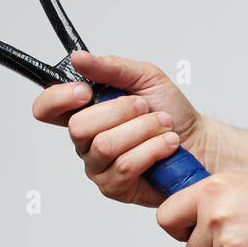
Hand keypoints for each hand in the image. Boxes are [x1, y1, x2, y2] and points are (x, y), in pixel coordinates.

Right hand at [31, 50, 216, 207]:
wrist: (200, 142)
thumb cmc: (172, 112)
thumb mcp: (145, 78)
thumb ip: (111, 67)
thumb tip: (78, 58)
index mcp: (85, 111)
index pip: (47, 108)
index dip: (58, 99)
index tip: (86, 91)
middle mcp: (85, 141)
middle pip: (78, 127)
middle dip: (121, 112)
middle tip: (145, 108)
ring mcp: (98, 167)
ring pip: (105, 146)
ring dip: (142, 130)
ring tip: (163, 125)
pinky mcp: (115, 188)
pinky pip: (125, 167)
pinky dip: (152, 150)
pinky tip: (167, 145)